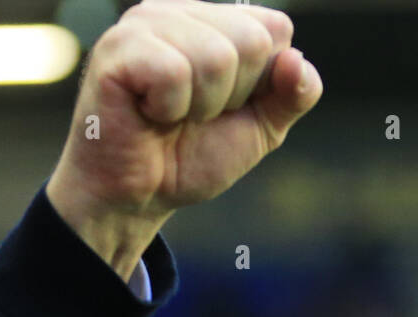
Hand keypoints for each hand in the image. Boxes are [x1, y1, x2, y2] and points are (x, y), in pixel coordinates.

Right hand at [45, 1, 320, 280]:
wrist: (139, 198)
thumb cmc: (191, 157)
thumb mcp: (260, 129)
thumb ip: (293, 96)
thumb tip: (298, 61)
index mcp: (216, 20)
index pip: (275, 30)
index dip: (260, 85)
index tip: (225, 108)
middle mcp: (181, 11)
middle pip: (251, 41)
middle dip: (232, 97)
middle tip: (194, 115)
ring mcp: (147, 23)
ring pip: (216, 57)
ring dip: (200, 107)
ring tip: (170, 115)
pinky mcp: (119, 48)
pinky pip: (174, 72)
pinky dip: (170, 108)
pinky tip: (148, 112)